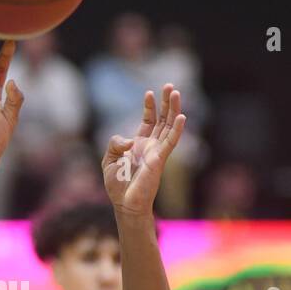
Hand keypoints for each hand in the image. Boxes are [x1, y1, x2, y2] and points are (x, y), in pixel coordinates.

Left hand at [101, 84, 185, 215]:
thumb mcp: (108, 159)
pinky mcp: (160, 159)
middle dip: (165, 102)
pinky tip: (181, 116)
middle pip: (162, 119)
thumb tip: (131, 140)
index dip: (149, 107)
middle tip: (169, 85)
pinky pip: (171, 142)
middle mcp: (150, 146)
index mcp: (139, 144)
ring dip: (173, 109)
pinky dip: (177, 129)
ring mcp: (157, 152)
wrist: (124, 203)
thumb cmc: (117, 185)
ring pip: (169, 126)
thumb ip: (115, 142)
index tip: (149, 92)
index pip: (148, 121)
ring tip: (175, 92)